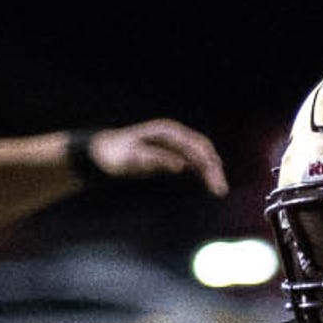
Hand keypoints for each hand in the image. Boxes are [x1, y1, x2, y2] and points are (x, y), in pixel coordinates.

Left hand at [89, 119, 229, 196]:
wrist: (102, 152)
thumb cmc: (115, 156)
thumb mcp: (132, 160)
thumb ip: (156, 161)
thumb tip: (180, 165)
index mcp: (166, 131)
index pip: (195, 146)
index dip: (207, 164)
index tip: (213, 182)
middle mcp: (173, 133)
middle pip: (202, 149)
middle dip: (213, 169)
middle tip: (220, 190)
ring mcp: (173, 142)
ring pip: (201, 154)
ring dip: (211, 171)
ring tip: (219, 190)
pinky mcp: (171, 152)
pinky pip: (194, 160)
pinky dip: (203, 171)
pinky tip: (209, 183)